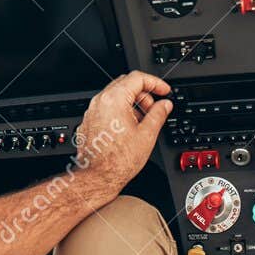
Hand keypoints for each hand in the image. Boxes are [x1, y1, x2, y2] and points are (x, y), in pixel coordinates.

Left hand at [73, 71, 172, 199]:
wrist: (98, 177)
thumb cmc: (117, 161)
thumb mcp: (147, 135)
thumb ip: (158, 114)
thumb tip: (164, 105)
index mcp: (114, 99)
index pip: (137, 78)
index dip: (155, 83)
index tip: (163, 91)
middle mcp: (99, 102)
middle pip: (125, 84)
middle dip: (144, 93)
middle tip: (154, 108)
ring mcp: (92, 112)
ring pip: (115, 96)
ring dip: (132, 103)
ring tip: (143, 121)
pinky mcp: (89, 122)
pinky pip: (107, 108)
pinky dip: (120, 111)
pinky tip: (129, 129)